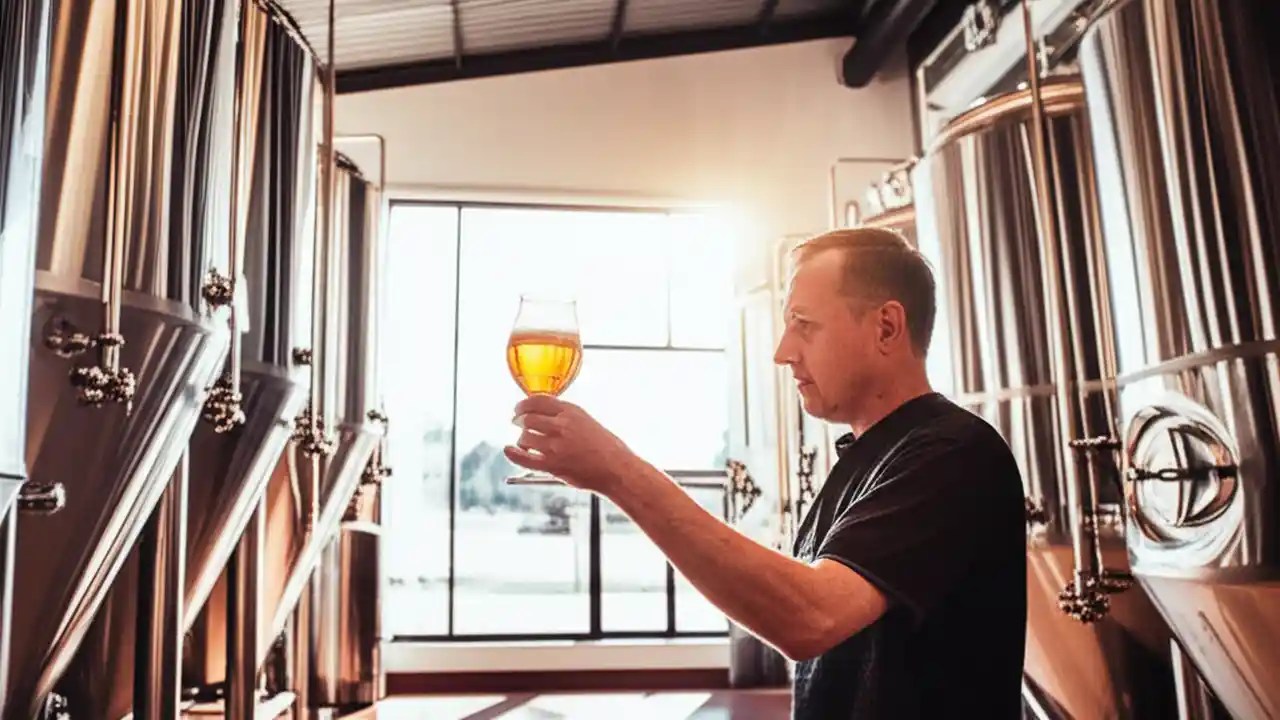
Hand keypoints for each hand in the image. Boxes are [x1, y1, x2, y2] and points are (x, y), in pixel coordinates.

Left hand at [504, 394, 638, 492]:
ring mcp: (555, 445)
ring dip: (522, 439)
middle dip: (519, 420)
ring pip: (525, 437)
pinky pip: (524, 458)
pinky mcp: (552, 465)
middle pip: (528, 417)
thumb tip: (544, 417)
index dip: (524, 403)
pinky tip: (508, 450)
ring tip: (524, 442)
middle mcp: (562, 425)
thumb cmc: (608, 448)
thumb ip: (566, 418)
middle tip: (516, 422)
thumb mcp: (587, 422)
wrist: (617, 469)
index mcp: (571, 412)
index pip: (538, 400)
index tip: (519, 407)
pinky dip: (513, 454)